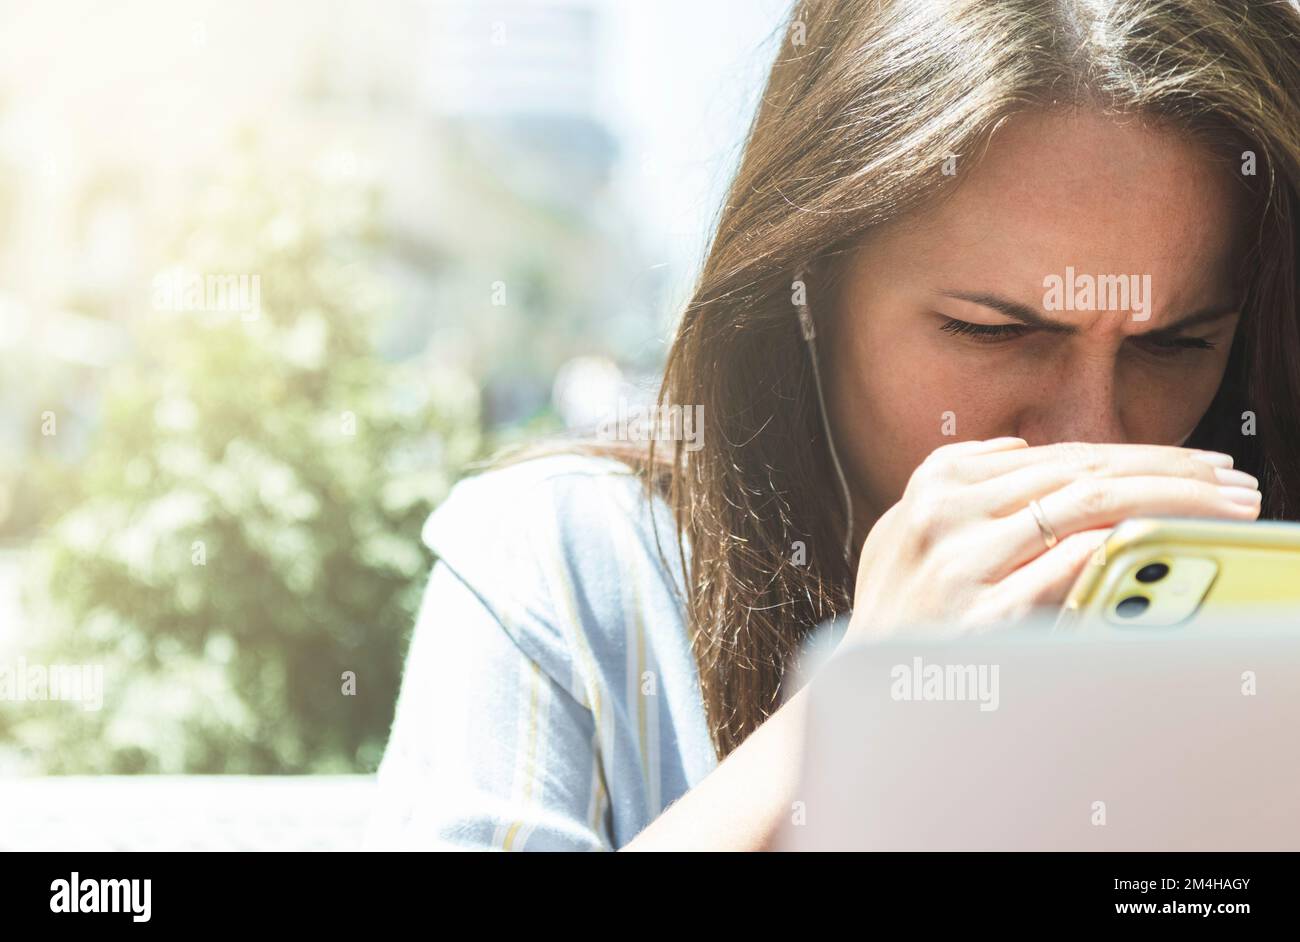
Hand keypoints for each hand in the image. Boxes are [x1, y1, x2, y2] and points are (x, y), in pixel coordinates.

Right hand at [844, 438, 1260, 638]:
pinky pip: (1058, 575)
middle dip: (1172, 471)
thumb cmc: (893, 606)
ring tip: (1222, 507)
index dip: (1142, 452)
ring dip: (1169, 502)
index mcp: (937, 485)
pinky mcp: (978, 620)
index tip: (1200, 462)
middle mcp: (947, 516)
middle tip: (1233, 479)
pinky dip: (1110, 551)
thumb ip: (952, 482)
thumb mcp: (903, 528)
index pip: (1063, 457)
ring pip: (1086, 511)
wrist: (862, 683)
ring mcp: (962, 567)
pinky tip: (1159, 540)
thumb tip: (1018, 452)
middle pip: (1084, 474)